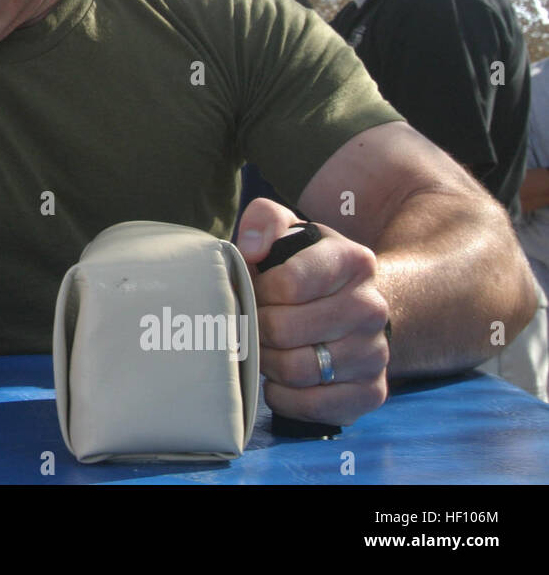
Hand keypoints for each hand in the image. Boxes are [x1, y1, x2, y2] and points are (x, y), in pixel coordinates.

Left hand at [234, 198, 389, 425]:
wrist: (353, 308)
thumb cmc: (305, 270)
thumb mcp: (287, 232)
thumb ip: (264, 221)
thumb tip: (251, 248)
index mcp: (353, 261)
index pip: (287, 285)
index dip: (259, 292)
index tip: (258, 291)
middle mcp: (373, 306)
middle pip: (285, 331)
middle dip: (257, 329)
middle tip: (253, 325)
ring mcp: (377, 352)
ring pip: (297, 370)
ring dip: (268, 363)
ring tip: (267, 348)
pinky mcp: (372, 391)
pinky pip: (314, 406)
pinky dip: (285, 397)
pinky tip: (281, 380)